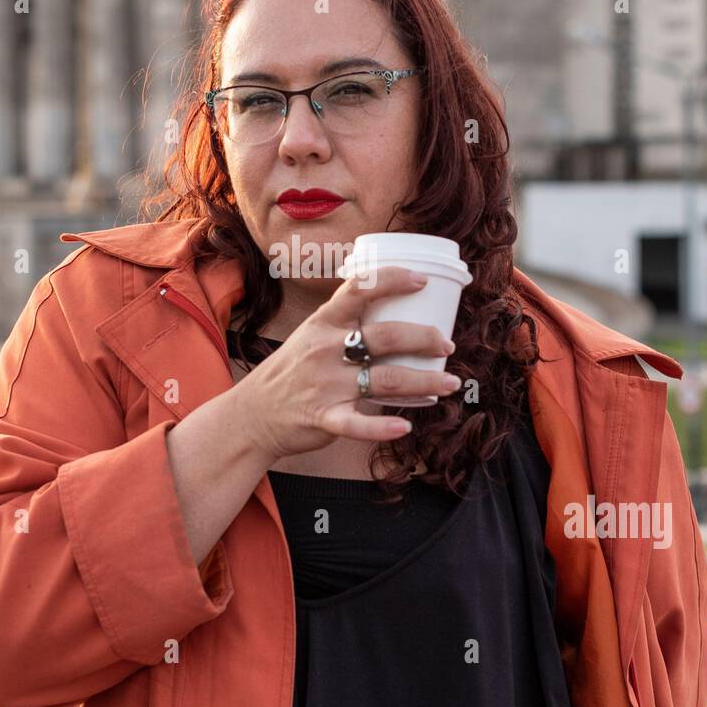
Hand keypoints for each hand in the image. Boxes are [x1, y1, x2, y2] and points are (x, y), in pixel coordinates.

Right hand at [232, 266, 460, 459]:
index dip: (394, 280)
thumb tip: (395, 307)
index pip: (360, 289)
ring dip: (425, 381)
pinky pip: (359, 423)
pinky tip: (405, 427)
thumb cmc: (293, 370)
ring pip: (385, 380)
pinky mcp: (326, 418)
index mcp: (324, 323)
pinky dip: (383, 427)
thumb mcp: (312, 334)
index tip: (423, 281)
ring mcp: (326, 385)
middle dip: (424, 338)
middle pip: (385, 336)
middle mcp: (326, 350)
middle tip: (447, 344)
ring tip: (451, 382)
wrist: (254, 413)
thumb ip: (347, 323)